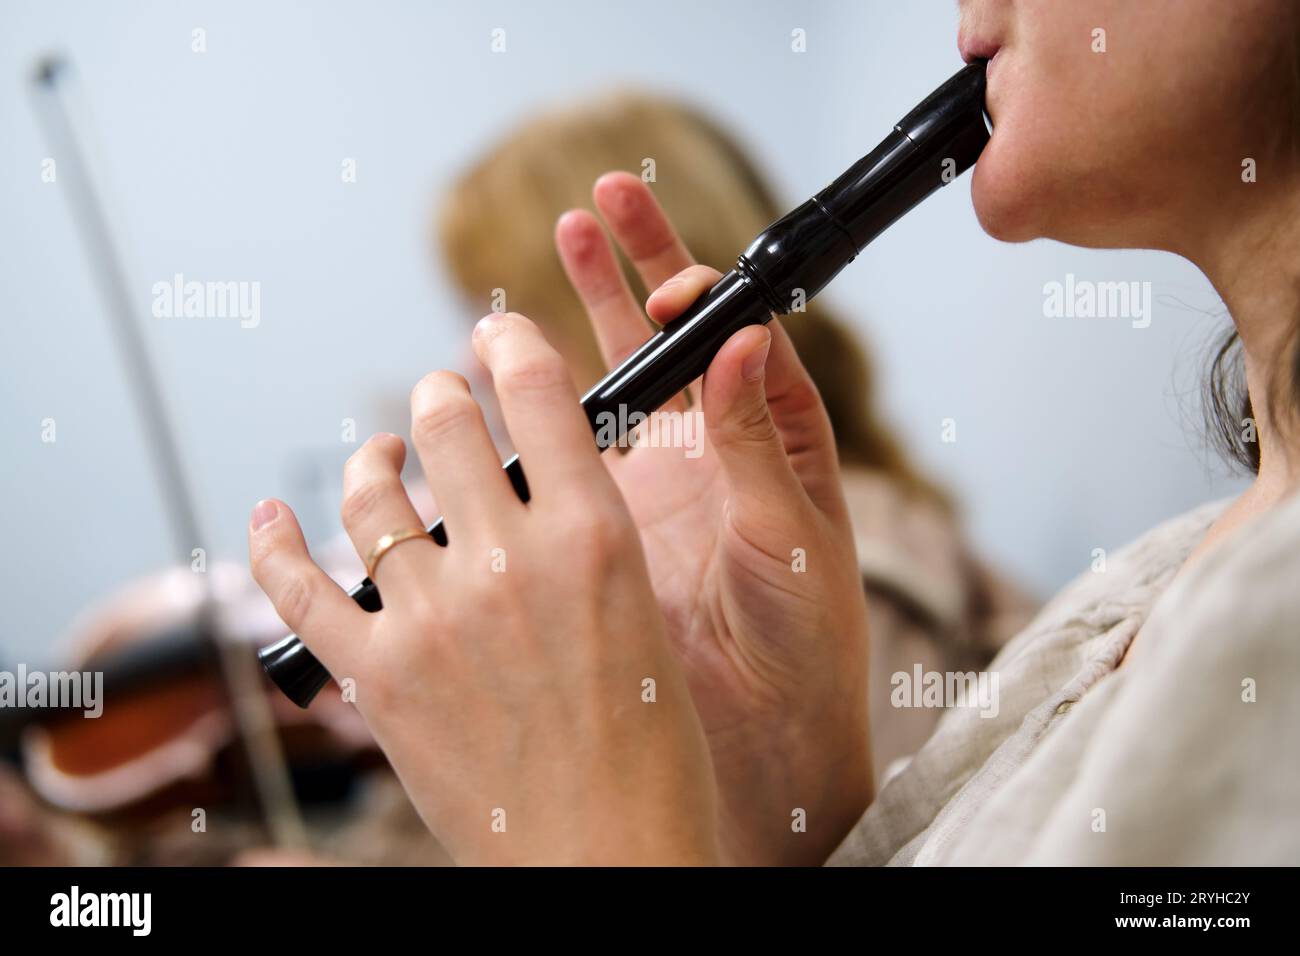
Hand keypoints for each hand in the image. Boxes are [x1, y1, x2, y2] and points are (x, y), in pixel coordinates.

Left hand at [249, 312, 717, 865]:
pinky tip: (265, 515)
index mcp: (594, 536)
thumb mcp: (643, 614)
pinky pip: (299, 586)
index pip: (535, 391)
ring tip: (377, 457)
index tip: (492, 332)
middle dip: (438, 395)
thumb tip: (538, 482)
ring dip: (370, 459)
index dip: (505, 342)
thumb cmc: (646, 748)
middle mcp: (508, 559)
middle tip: (440, 397)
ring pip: (371, 493)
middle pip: (444, 424)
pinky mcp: (375, 675)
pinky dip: (271, 542)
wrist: (607, 856)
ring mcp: (433, 615)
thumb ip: (586, 536)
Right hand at [553, 173, 872, 864]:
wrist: (758, 732)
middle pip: (673, 333)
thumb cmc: (805, 638)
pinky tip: (512, 358)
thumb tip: (749, 339)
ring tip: (563, 236)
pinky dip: (542, 396)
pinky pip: (571, 441)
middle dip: (640, 263)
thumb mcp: (789, 536)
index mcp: (777, 436)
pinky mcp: (609, 515)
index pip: (739, 335)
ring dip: (590, 305)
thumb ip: (759, 442)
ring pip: (617, 371)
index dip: (701, 294)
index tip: (665, 279)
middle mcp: (716, 444)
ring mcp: (657, 476)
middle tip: (603, 197)